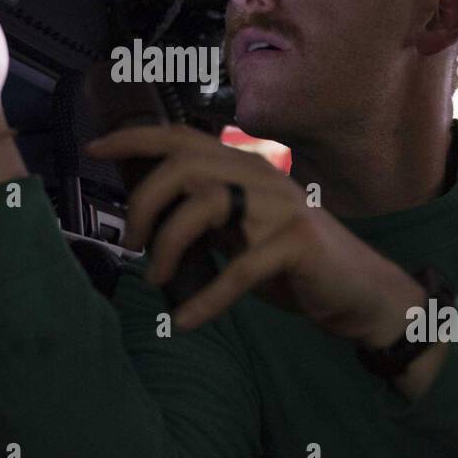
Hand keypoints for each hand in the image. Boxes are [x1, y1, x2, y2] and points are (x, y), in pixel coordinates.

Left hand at [84, 124, 424, 342]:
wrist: (363, 293)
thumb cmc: (295, 265)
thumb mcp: (242, 232)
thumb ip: (205, 217)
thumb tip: (149, 221)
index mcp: (245, 167)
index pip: (182, 136)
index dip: (135, 138)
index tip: (93, 147)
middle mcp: (263, 176)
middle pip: (186, 165)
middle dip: (145, 202)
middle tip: (133, 243)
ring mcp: (283, 207)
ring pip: (207, 203)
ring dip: (169, 243)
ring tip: (157, 278)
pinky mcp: (298, 244)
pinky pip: (241, 268)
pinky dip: (207, 298)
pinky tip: (184, 321)